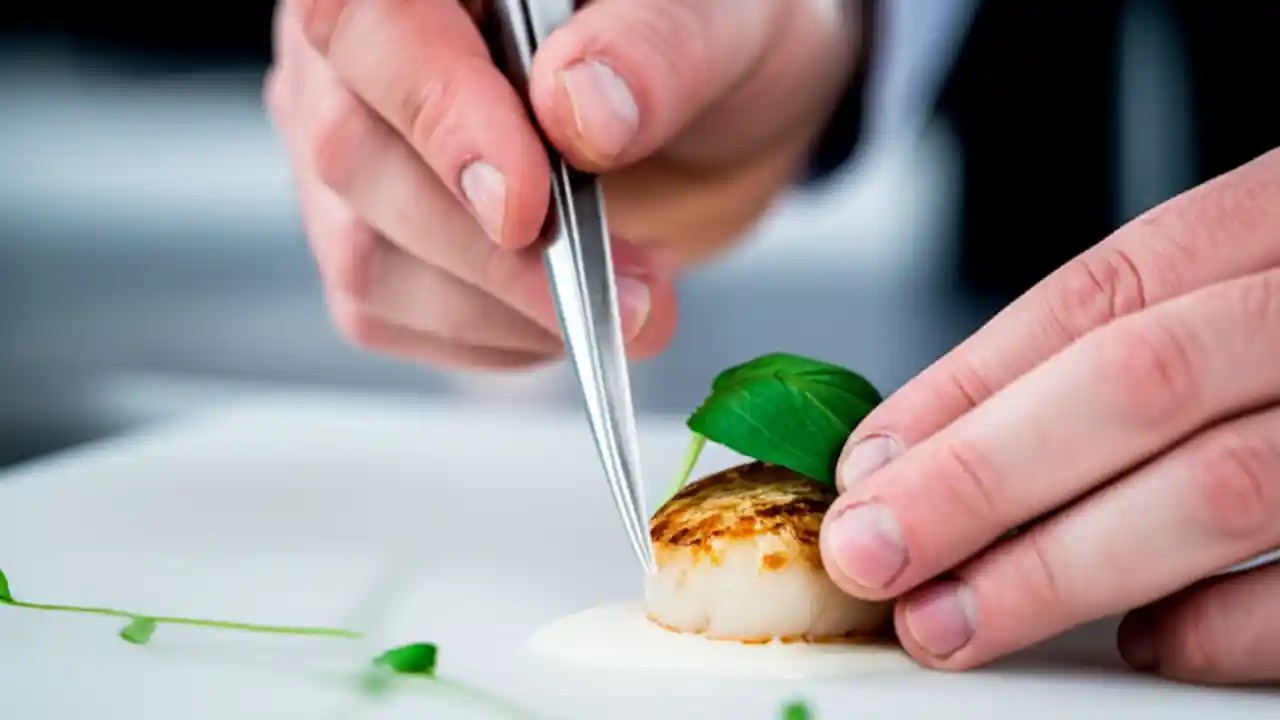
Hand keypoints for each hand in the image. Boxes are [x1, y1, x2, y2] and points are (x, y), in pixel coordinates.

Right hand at [266, 0, 860, 368]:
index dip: (436, 115)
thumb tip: (581, 108)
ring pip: (363, 252)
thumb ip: (658, 49)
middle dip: (494, 253)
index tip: (525, 207)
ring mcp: (357, 146)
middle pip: (355, 153)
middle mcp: (365, 49)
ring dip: (502, 307)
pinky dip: (488, 336)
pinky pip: (383, 311)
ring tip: (626, 308)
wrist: (710, 124)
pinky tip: (563, 319)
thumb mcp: (724, 22)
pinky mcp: (370, 235)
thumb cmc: (705, 42)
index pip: (367, 22)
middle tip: (623, 292)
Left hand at [820, 147, 1279, 684]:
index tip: (868, 471)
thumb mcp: (1237, 285)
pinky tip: (1141, 642)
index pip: (1096, 298)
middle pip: (1137, 383)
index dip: (966, 391)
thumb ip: (1111, 347)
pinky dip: (1221, 625)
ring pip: (1220, 487)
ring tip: (953, 619)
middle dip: (983, 481)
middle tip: (873, 555)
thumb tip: (927, 448)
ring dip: (1059, 568)